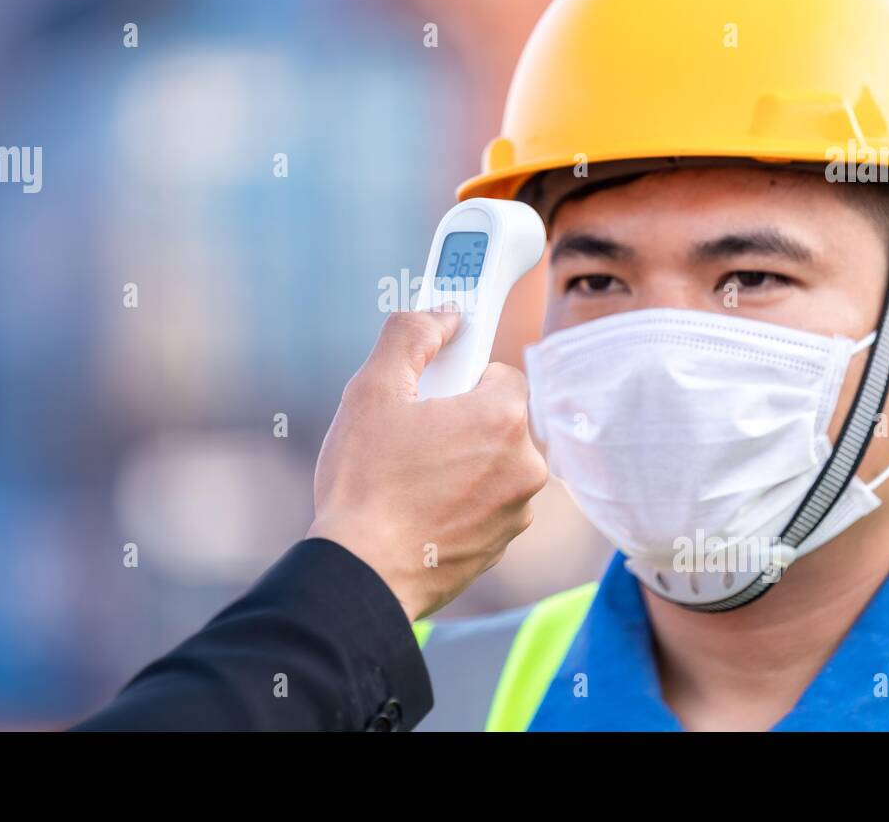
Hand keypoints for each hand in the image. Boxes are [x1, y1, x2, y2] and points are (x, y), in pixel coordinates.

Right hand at [308, 308, 548, 620]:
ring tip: (406, 477)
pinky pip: (484, 504)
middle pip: (494, 419)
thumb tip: (440, 314)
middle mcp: (525, 465)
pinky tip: (415, 509)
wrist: (362, 574)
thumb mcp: (373, 389)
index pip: (498, 371)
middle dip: (456, 421)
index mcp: (503, 418)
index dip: (458, 376)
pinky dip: (458, 501)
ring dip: (459, 463)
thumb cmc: (366, 484)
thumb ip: (410, 335)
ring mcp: (516, 511)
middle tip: (408, 435)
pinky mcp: (500, 546)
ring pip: (489, 464)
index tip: (429, 390)